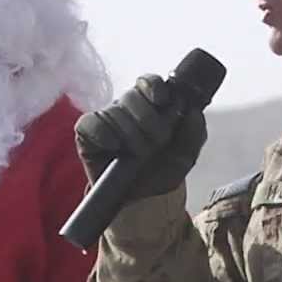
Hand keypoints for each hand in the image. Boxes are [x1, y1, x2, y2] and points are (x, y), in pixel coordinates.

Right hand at [75, 74, 206, 199]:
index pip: (149, 82)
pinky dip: (104, 134)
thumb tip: (195, 112)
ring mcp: (106, 119)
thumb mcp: (183, 157)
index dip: (155, 87)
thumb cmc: (158, 172)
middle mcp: (126, 108)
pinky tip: (114, 147)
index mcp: (150, 106)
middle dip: (148, 121)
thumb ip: (194, 134)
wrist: (136, 199)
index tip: (162, 100)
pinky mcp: (86, 133)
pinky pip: (91, 123)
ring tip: (137, 154)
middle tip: (156, 143)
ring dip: (131, 135)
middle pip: (133, 95)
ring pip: (115, 111)